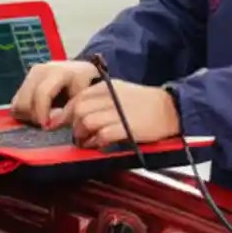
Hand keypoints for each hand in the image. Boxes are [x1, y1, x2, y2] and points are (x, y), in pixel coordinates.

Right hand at [10, 60, 98, 126]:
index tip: (46, 127)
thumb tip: (50, 125)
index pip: (42, 93)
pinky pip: (17, 101)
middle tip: (46, 124)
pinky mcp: (25, 80)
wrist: (84, 72)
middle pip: (24, 99)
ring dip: (27, 114)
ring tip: (43, 119)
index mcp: (58, 72)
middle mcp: (41, 70)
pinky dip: (25, 111)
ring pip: (17, 101)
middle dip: (33, 116)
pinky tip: (38, 114)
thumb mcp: (83, 99)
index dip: (42, 113)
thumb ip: (68, 112)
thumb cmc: (86, 87)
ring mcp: (31, 74)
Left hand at [54, 81, 179, 149]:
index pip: (77, 98)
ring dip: (82, 135)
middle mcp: (110, 97)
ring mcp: (118, 111)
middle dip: (72, 125)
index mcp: (106, 88)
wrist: (171, 109)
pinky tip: (98, 145)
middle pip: (78, 109)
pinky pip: (102, 134)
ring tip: (86, 142)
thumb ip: (97, 102)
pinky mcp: (127, 127)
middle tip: (76, 136)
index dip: (64, 114)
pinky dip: (96, 142)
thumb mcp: (118, 94)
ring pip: (86, 121)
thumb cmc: (144, 105)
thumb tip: (73, 114)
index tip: (60, 124)